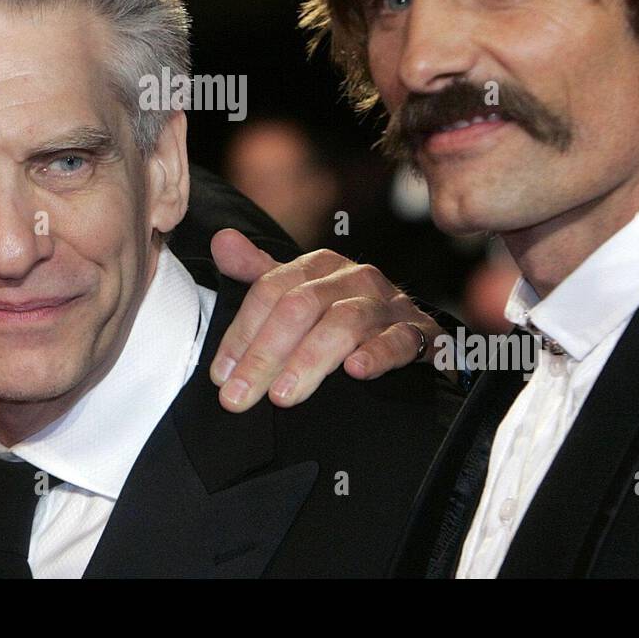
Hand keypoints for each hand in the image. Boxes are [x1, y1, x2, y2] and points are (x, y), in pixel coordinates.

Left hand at [208, 228, 441, 412]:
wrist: (412, 328)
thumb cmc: (345, 310)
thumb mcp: (300, 289)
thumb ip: (258, 271)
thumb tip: (221, 241)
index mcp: (320, 266)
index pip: (270, 291)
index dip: (242, 333)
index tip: (221, 374)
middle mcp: (354, 278)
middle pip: (301, 309)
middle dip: (264, 356)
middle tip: (240, 396)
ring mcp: (387, 304)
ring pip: (343, 325)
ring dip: (309, 361)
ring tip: (282, 395)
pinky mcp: (417, 332)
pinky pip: (398, 340)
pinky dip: (377, 354)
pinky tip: (355, 371)